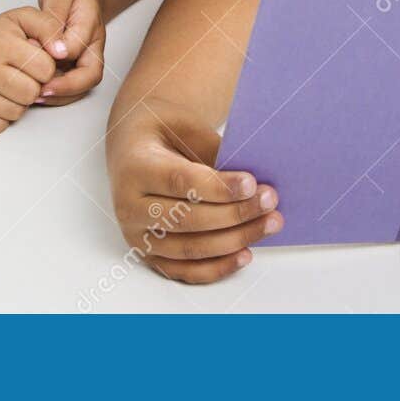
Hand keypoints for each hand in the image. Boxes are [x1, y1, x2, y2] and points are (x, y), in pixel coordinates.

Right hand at [0, 9, 58, 136]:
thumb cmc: (1, 34)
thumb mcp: (27, 18)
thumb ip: (50, 27)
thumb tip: (62, 52)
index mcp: (0, 43)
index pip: (45, 70)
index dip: (46, 67)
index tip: (33, 59)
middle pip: (32, 93)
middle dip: (33, 85)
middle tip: (20, 72)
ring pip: (16, 112)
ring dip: (18, 101)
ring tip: (8, 83)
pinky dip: (0, 117)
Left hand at [34, 0, 106, 105]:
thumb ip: (55, 16)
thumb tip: (56, 47)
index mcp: (91, 27)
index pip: (79, 48)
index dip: (59, 57)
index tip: (36, 58)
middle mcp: (93, 47)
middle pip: (90, 76)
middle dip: (66, 88)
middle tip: (40, 91)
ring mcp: (86, 59)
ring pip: (82, 87)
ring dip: (61, 95)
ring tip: (35, 96)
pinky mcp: (76, 67)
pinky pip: (71, 87)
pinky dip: (56, 94)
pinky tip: (36, 92)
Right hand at [107, 97, 281, 282]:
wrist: (137, 149)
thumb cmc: (167, 135)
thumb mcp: (188, 129)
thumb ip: (217, 153)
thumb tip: (255, 183)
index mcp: (136, 168)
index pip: (180, 182)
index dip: (220, 187)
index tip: (253, 183)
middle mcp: (130, 206)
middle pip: (188, 219)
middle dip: (235, 213)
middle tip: (269, 201)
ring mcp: (137, 236)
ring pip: (190, 249)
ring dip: (235, 240)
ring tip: (269, 224)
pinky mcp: (149, 256)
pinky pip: (185, 271)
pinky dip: (218, 267)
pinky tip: (245, 254)